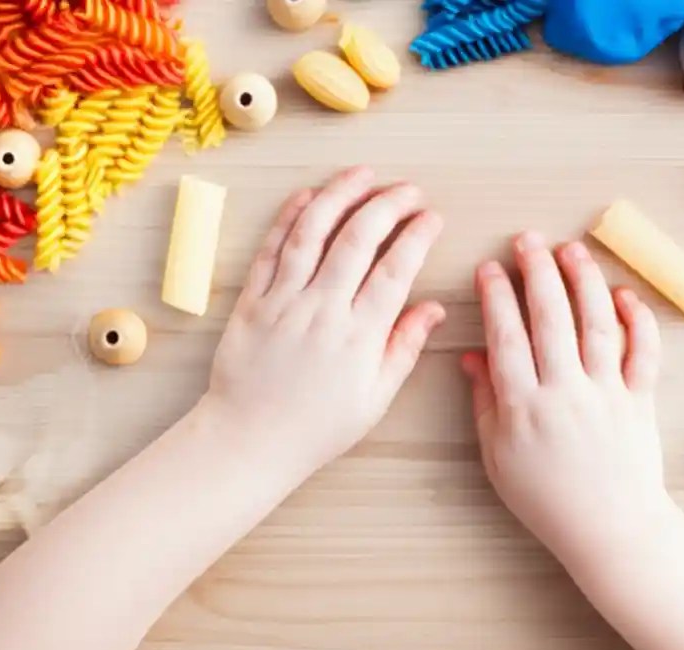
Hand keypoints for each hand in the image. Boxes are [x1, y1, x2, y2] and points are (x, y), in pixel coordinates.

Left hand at [203, 167, 444, 480]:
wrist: (249, 440)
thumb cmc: (316, 427)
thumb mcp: (374, 398)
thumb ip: (404, 347)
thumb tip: (434, 309)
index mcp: (359, 336)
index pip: (395, 270)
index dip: (417, 235)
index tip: (432, 217)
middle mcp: (321, 311)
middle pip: (358, 239)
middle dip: (388, 204)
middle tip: (408, 190)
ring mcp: (283, 302)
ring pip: (313, 232)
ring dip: (340, 195)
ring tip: (364, 174)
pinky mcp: (252, 301)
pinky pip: (272, 250)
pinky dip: (289, 217)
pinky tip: (309, 196)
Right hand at [462, 233, 667, 564]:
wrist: (609, 530)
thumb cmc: (546, 498)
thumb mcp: (498, 456)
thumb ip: (486, 402)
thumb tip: (472, 357)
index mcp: (523, 407)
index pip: (506, 337)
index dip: (496, 297)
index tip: (489, 268)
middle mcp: (565, 394)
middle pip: (550, 318)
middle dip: (536, 272)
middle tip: (526, 241)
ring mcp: (606, 395)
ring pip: (595, 324)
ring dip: (582, 281)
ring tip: (569, 250)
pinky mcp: (640, 400)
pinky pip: (643, 352)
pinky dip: (637, 320)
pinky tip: (622, 294)